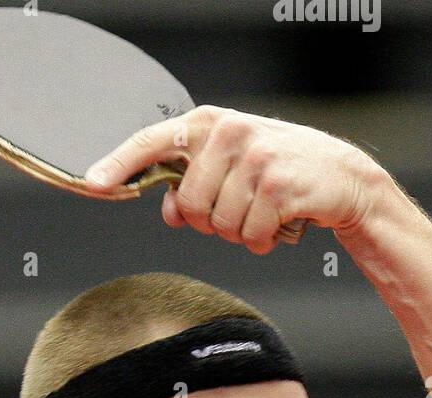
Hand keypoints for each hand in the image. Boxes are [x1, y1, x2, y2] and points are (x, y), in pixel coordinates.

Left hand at [84, 105, 383, 253]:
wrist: (339, 176)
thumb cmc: (276, 173)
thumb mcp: (229, 170)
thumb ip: (192, 185)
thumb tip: (168, 209)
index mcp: (207, 124)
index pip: (152, 142)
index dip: (120, 165)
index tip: (93, 182)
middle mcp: (228, 132)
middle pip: (188, 206)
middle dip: (210, 222)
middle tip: (239, 209)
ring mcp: (253, 157)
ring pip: (218, 226)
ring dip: (239, 232)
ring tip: (262, 212)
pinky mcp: (276, 184)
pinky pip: (248, 235)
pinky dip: (261, 240)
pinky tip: (278, 222)